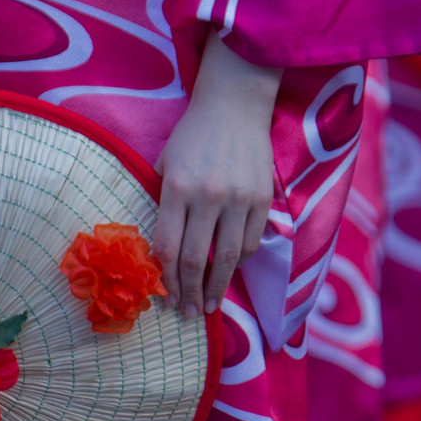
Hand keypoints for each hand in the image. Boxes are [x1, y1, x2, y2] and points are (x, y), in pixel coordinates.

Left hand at [154, 30, 281, 318]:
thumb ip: (161, 202)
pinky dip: (239, 262)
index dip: (166, 279)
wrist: (234, 106)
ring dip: (217, 287)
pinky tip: (229, 273)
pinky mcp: (261, 199)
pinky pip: (250, 242)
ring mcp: (238, 199)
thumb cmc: (192, 135)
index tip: (165, 298)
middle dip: (190, 293)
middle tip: (187, 314)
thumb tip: (159, 249)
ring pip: (228, 258)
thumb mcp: (164, 163)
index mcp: (177, 188)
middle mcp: (207, 196)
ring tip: (208, 306)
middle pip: (198, 259)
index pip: (169, 247)